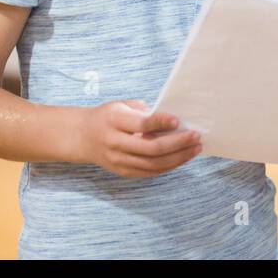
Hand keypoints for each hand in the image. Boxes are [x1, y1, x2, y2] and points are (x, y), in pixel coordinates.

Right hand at [78, 99, 201, 177]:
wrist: (82, 137)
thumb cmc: (107, 117)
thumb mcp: (121, 105)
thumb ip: (143, 112)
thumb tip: (171, 120)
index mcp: (114, 121)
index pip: (141, 124)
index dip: (161, 122)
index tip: (178, 121)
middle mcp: (115, 143)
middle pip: (151, 148)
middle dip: (177, 143)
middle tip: (195, 136)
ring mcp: (118, 161)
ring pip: (153, 164)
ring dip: (178, 158)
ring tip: (195, 149)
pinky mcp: (122, 172)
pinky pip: (149, 172)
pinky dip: (168, 166)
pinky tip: (181, 158)